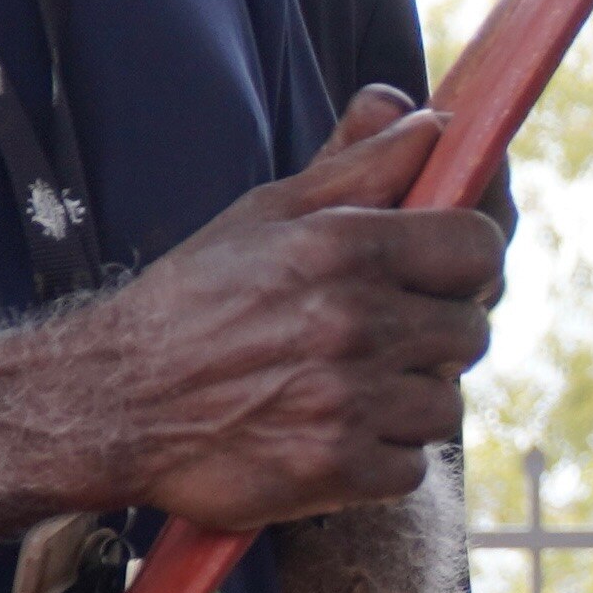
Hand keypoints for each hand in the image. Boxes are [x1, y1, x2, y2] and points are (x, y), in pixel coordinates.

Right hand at [100, 87, 505, 532]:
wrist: (111, 402)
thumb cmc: (194, 301)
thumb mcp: (268, 215)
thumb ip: (360, 168)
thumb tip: (434, 123)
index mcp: (342, 247)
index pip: (480, 247)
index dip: (471, 261)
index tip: (446, 273)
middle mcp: (352, 322)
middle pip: (472, 330)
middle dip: (436, 334)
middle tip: (380, 336)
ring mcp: (348, 401)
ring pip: (445, 404)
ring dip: (408, 401)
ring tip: (347, 387)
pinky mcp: (337, 470)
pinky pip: (411, 467)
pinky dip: (380, 458)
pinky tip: (330, 432)